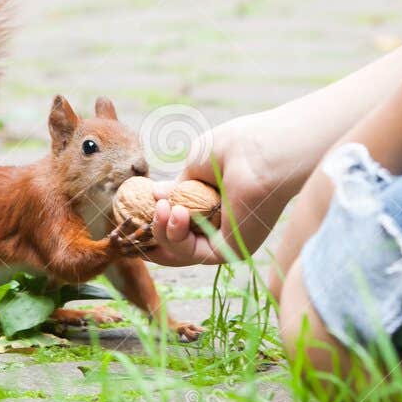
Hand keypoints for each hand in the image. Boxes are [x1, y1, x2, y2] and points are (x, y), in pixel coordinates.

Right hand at [139, 112, 301, 265]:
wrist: (261, 153)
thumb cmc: (236, 147)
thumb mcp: (196, 163)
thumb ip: (176, 186)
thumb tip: (155, 195)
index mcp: (218, 201)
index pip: (183, 219)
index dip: (159, 216)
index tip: (141, 205)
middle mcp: (222, 223)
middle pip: (177, 240)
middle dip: (155, 228)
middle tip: (147, 210)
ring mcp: (225, 238)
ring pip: (180, 249)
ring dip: (163, 230)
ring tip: (163, 208)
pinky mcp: (228, 250)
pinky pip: (192, 253)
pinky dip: (175, 236)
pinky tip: (176, 213)